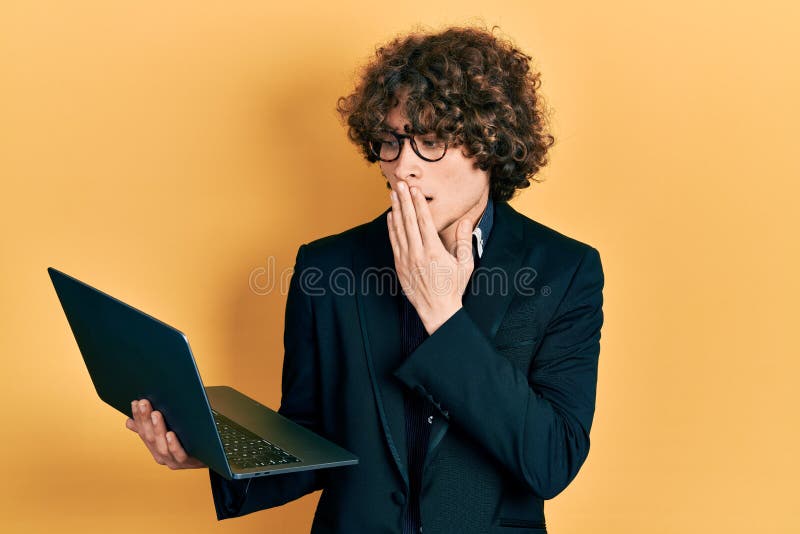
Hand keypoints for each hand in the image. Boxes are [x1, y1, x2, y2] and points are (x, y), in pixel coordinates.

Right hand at [125, 399, 205, 469]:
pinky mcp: (188, 463)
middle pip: (150, 437)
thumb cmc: (188, 442)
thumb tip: (129, 421)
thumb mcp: (168, 433)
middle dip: (146, 419)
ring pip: (162, 446)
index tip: (136, 402)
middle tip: (144, 402)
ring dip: (158, 429)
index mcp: (154, 447)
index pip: (143, 431)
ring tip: (156, 414)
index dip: (138, 417)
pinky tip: (171, 434)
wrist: (211, 458)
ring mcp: (174, 461)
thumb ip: (151, 428)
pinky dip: (174, 445)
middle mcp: (161, 455)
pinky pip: (179, 454)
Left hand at [387, 181, 473, 333]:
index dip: (418, 203)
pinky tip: (391, 216)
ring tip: (393, 194)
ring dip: (396, 210)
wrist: (438, 312)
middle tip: (400, 184)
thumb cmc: (453, 288)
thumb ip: (463, 241)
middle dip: (404, 200)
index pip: (424, 221)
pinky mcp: (400, 267)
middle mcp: (417, 254)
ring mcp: (406, 261)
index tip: (415, 189)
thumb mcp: (464, 264)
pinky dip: (391, 228)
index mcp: (434, 252)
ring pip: (398, 230)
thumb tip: (466, 221)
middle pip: (408, 221)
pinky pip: (394, 242)